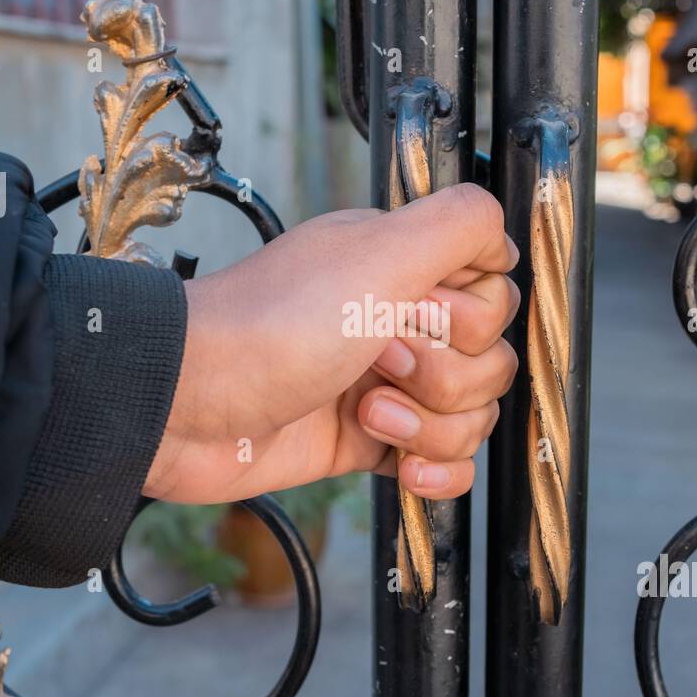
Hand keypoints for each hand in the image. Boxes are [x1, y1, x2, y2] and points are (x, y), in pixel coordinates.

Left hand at [144, 183, 519, 504]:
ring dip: (430, 427)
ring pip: (472, 417)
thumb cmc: (273, 327)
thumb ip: (459, 224)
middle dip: (445, 377)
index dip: (470, 319)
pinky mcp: (368, 443)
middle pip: (492, 363)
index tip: (417, 313)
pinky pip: (444, 463)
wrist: (189, 406)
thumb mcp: (378, 253)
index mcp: (404, 268)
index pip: (497, 297)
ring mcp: (387, 384)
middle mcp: (399, 321)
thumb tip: (507, 235)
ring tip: (366, 413)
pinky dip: (434, 472)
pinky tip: (402, 468)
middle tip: (376, 362)